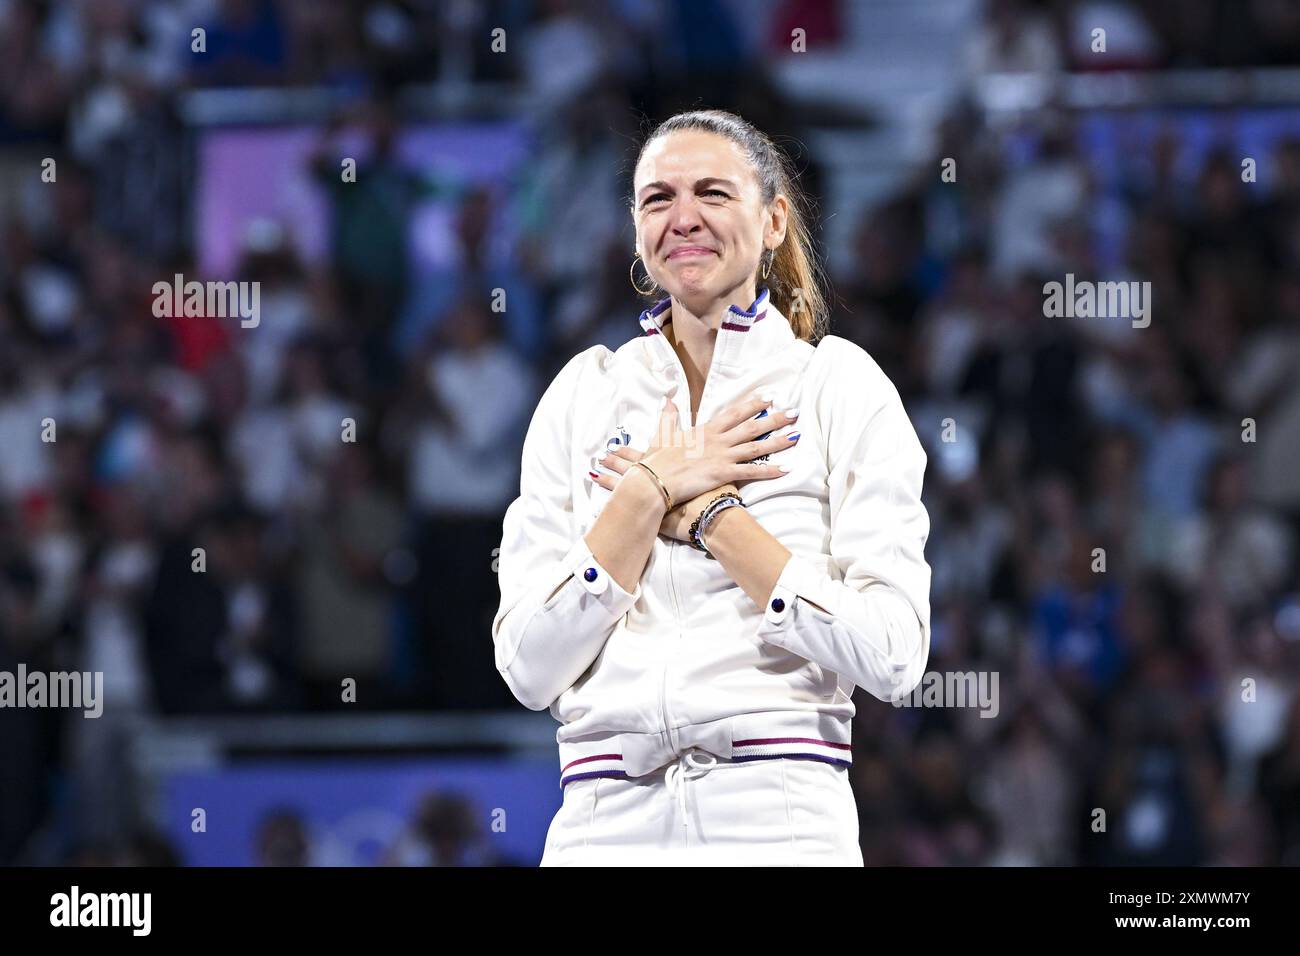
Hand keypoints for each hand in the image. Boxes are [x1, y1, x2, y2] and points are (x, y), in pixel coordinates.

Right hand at [591, 395, 798, 535]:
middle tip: (794, 413)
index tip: (769, 398)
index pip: (734, 413)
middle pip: (752, 427)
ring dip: (778, 441)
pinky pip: (751, 471)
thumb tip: (668, 399)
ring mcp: (721, 456)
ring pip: (756, 446)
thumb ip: (669, 416)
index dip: (753, 405)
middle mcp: (717, 440)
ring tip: (796, 436)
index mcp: (705, 429)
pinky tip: (785, 469)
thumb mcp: (663, 433)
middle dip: (775, 419)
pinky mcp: (722, 473)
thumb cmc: (657, 459)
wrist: (654, 479)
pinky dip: (769, 471)